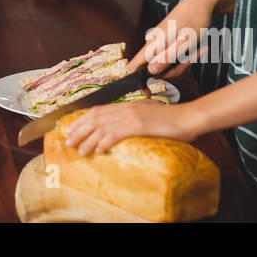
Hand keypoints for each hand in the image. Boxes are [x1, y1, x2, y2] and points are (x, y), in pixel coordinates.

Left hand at [65, 98, 201, 155]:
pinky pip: (116, 133)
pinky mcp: (139, 125)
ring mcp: (131, 116)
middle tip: (68, 141)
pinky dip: (104, 141)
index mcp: (127, 105)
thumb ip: (133, 120)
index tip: (71, 128)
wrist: (189, 117)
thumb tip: (119, 130)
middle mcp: (126, 108)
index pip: (97, 110)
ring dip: (88, 139)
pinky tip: (98, 150)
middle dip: (79, 129)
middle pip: (95, 117)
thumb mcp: (147, 116)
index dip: (82, 119)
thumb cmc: (171, 119)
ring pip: (102, 127)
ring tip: (79, 150)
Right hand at [124, 0, 217, 77]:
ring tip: (196, 51)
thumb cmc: (194, 21)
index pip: (133, 66)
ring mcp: (159, 42)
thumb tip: (150, 72)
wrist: (199, 3)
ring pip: (166, 63)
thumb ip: (167, 58)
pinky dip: (184, 56)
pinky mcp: (166, 42)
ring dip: (182, 62)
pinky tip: (195, 48)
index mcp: (152, 44)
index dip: (137, 81)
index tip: (146, 92)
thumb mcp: (184, 43)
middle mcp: (152, 43)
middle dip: (174, 70)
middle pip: (155, 69)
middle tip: (190, 61)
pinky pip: (172, 56)